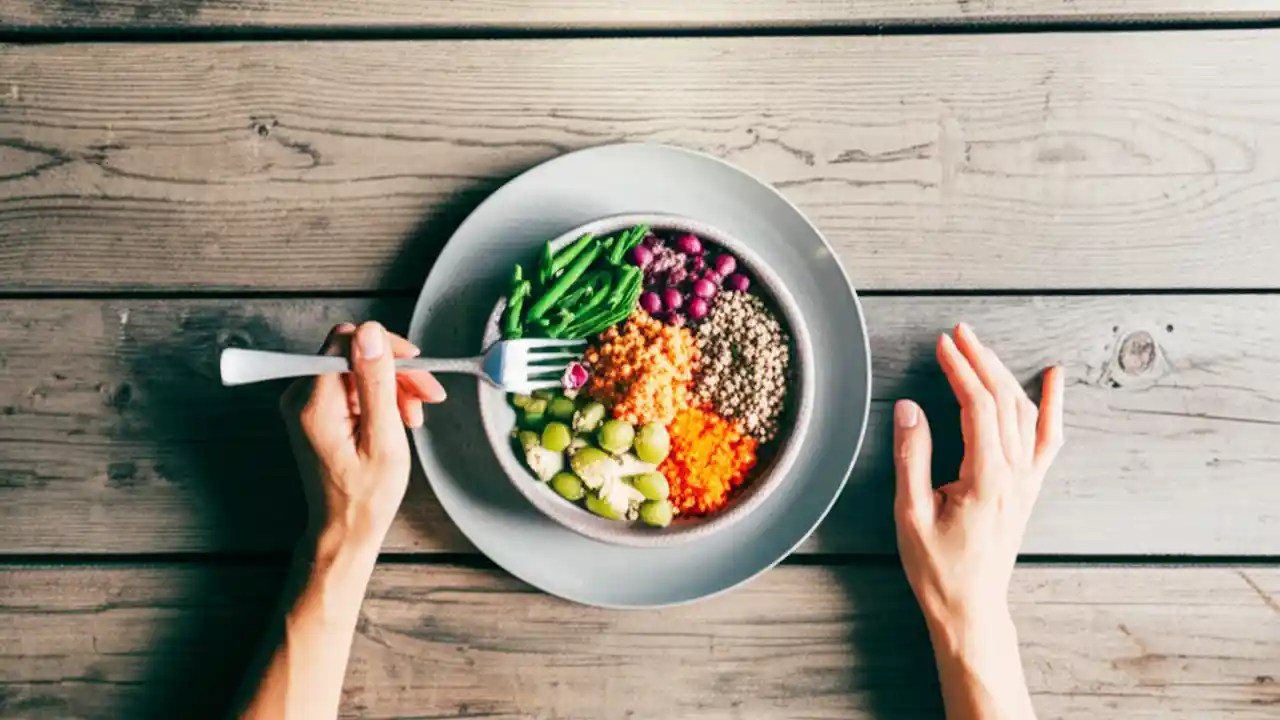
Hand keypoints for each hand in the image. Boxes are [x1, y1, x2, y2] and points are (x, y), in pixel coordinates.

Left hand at [280, 322, 446, 550]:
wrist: (344, 529)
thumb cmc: (366, 496)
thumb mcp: (383, 439)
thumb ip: (376, 383)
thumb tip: (370, 332)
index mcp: (315, 402)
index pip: (348, 340)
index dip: (386, 348)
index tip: (416, 369)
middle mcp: (301, 396)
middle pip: (353, 352)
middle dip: (394, 370)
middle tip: (426, 395)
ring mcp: (306, 404)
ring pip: (356, 368)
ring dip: (391, 385)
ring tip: (414, 416)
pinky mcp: (315, 411)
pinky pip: (351, 386)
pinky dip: (378, 397)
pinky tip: (397, 419)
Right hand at [893, 323, 1063, 631]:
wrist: (971, 607)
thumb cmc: (938, 569)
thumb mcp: (910, 514)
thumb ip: (912, 458)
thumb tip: (909, 410)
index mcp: (986, 478)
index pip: (978, 407)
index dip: (960, 371)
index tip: (942, 346)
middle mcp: (1015, 475)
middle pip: (1005, 401)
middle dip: (981, 361)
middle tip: (959, 334)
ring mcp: (1027, 481)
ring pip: (1025, 413)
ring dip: (1003, 375)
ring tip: (982, 349)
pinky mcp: (1028, 488)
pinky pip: (1048, 439)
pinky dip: (1052, 405)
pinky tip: (1053, 379)